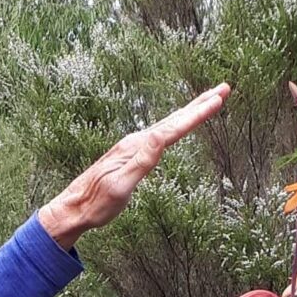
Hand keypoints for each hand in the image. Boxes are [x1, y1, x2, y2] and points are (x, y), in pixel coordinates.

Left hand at [37, 83, 230, 250]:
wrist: (73, 208)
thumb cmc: (96, 204)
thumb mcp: (120, 186)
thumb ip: (141, 162)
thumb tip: (160, 137)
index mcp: (137, 147)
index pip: (174, 128)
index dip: (197, 114)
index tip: (219, 99)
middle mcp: (136, 141)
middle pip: (174, 118)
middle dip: (200, 104)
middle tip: (224, 88)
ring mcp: (134, 146)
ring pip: (168, 123)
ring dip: (190, 111)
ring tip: (209, 100)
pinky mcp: (131, 154)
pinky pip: (161, 133)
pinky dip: (177, 124)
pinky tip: (178, 124)